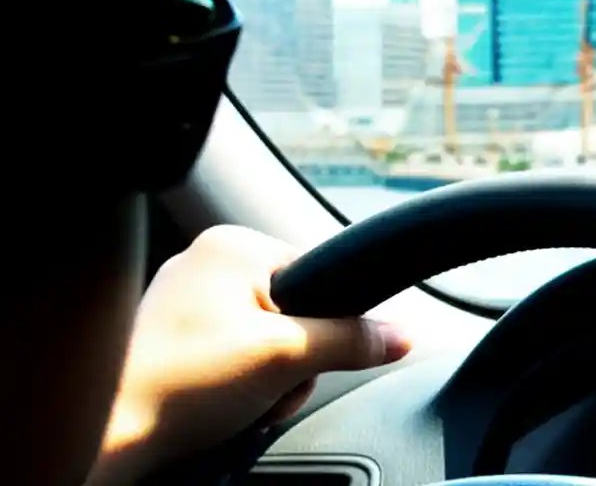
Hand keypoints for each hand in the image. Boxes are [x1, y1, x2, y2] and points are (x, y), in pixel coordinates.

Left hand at [86, 225, 412, 484]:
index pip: (321, 276)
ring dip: (266, 380)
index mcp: (234, 244)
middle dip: (292, 362)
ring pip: (266, 340)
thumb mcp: (286, 359)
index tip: (301, 358)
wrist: (105, 439)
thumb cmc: (180, 387)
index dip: (325, 326)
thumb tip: (403, 335)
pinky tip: (216, 406)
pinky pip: (232, 356)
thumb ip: (352, 341)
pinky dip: (236, 386)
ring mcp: (182, 299)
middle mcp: (206, 261)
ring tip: (235, 400)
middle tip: (264, 386)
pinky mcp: (168, 337)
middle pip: (296, 313)